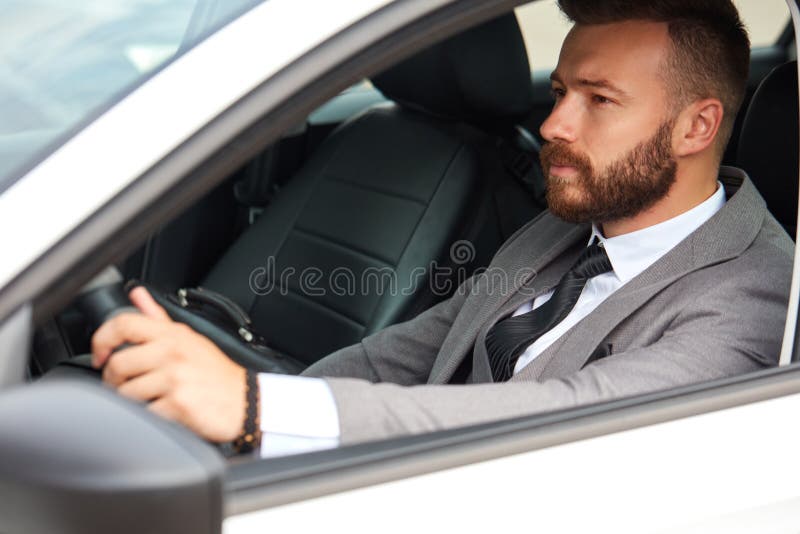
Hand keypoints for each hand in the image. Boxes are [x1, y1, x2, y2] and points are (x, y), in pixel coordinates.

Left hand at [91, 287, 246, 442]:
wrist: (246, 401)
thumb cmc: (216, 373)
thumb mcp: (190, 338)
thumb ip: (158, 317)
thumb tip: (138, 294)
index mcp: (172, 335)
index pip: (123, 325)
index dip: (101, 340)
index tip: (101, 355)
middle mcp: (172, 353)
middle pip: (117, 365)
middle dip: (114, 380)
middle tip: (125, 385)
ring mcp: (175, 378)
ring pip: (126, 392)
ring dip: (132, 401)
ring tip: (149, 399)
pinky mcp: (177, 405)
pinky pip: (144, 413)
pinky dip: (149, 416)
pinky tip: (162, 412)